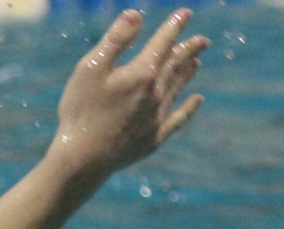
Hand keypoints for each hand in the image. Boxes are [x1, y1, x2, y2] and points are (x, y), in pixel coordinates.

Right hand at [47, 9, 207, 180]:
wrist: (83, 159)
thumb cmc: (80, 111)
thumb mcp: (90, 68)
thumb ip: (115, 40)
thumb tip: (136, 15)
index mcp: (141, 73)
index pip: (164, 42)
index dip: (175, 25)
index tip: (186, 14)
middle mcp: (155, 93)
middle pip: (176, 64)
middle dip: (189, 49)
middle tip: (203, 40)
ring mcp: (157, 117)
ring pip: (178, 87)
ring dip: (188, 72)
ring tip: (196, 62)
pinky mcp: (154, 137)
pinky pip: (178, 118)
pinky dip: (189, 107)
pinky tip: (197, 100)